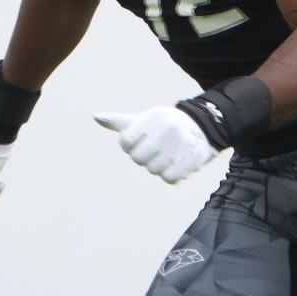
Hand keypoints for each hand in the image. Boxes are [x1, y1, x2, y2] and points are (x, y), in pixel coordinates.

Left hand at [94, 107, 216, 183]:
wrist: (201, 126)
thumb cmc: (163, 125)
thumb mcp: (143, 120)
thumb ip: (120, 122)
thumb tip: (95, 117)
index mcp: (153, 118)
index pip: (125, 143)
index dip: (130, 144)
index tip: (141, 138)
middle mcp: (168, 129)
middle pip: (138, 159)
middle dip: (143, 157)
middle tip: (154, 149)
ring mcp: (182, 145)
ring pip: (153, 170)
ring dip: (157, 166)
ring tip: (166, 155)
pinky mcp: (193, 159)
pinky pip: (170, 179)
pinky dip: (170, 175)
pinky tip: (175, 164)